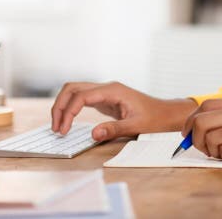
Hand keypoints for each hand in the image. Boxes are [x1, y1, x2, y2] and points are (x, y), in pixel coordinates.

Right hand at [51, 81, 195, 141]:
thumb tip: (93, 135)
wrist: (165, 113)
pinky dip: (71, 108)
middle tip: (55, 128)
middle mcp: (106, 87)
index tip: (63, 130)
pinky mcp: (104, 99)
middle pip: (72, 88)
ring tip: (58, 126)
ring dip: (63, 106)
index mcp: (113, 90)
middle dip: (60, 106)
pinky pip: (81, 99)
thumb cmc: (155, 118)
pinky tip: (67, 122)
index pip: (82, 96)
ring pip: (74, 91)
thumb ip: (115, 129)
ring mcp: (104, 92)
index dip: (69, 112)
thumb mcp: (136, 126)